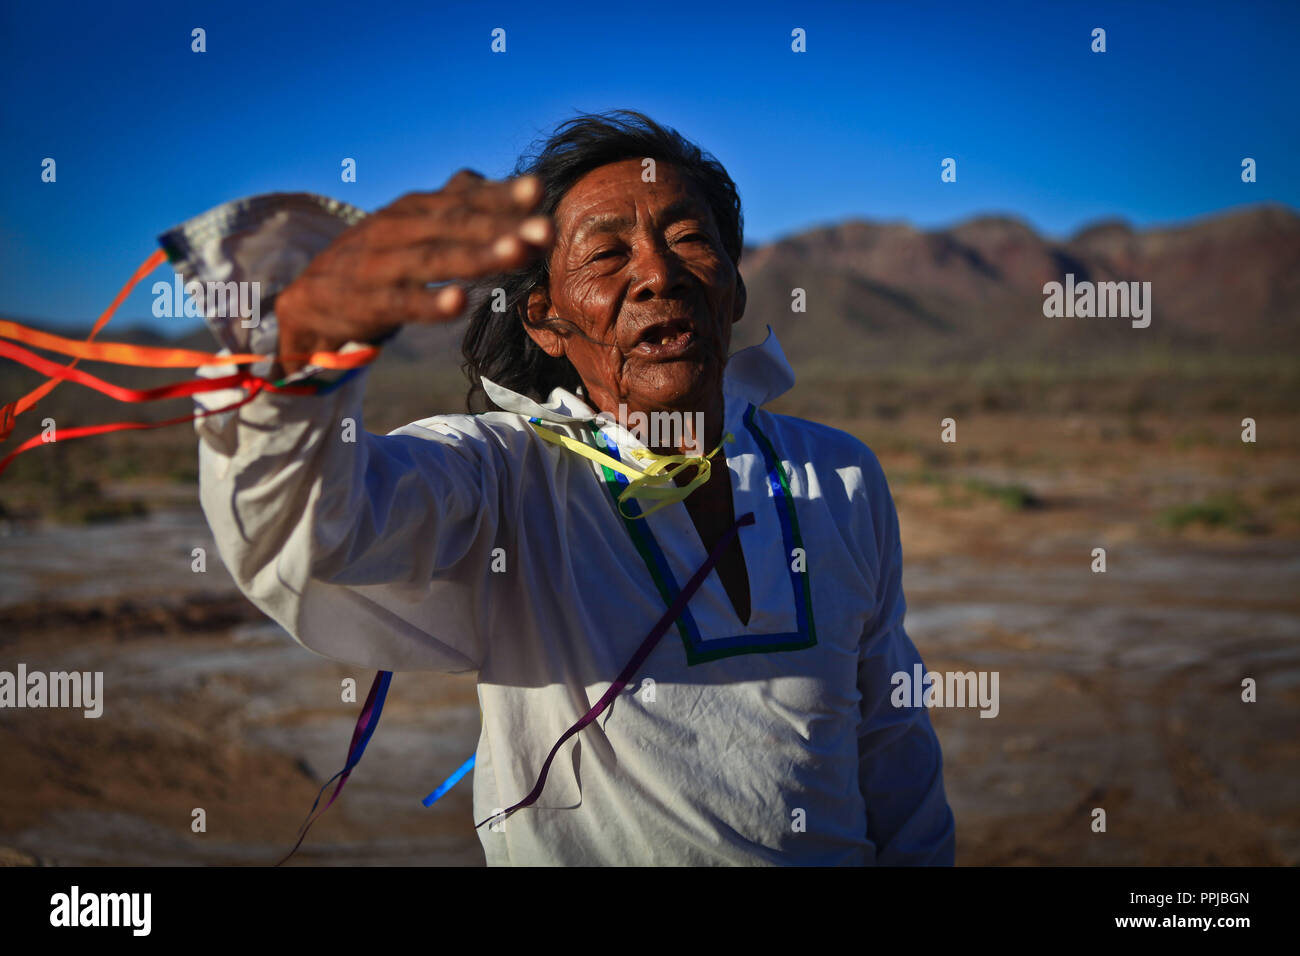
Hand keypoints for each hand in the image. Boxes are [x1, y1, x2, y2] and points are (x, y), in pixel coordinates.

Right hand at [273, 170, 551, 373]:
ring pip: (435, 258)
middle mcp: (399, 227)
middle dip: (504, 225)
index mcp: (415, 209)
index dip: (501, 194)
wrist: (310, 302)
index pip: (464, 198)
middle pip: (457, 224)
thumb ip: (452, 204)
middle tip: (546, 228)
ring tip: (518, 253)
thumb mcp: (411, 226)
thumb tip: (491, 178)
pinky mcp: (366, 302)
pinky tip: (459, 302)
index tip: (540, 189)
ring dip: (479, 256)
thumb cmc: (377, 262)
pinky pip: (401, 302)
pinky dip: (429, 303)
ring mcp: (381, 264)